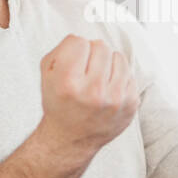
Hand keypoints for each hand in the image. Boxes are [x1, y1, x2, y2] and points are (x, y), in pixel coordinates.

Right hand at [37, 35, 139, 160]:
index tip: (72, 64)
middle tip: (84, 72)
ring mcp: (115, 99)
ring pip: (118, 56)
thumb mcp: (47, 75)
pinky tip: (108, 90)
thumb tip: (86, 39)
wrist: (71, 138)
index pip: (78, 41)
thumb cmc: (59, 102)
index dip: (73, 50)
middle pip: (100, 46)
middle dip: (91, 55)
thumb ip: (62, 49)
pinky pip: (129, 73)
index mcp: (68, 83)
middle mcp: (93, 92)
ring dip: (107, 64)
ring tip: (97, 79)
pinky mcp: (130, 104)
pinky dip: (118, 78)